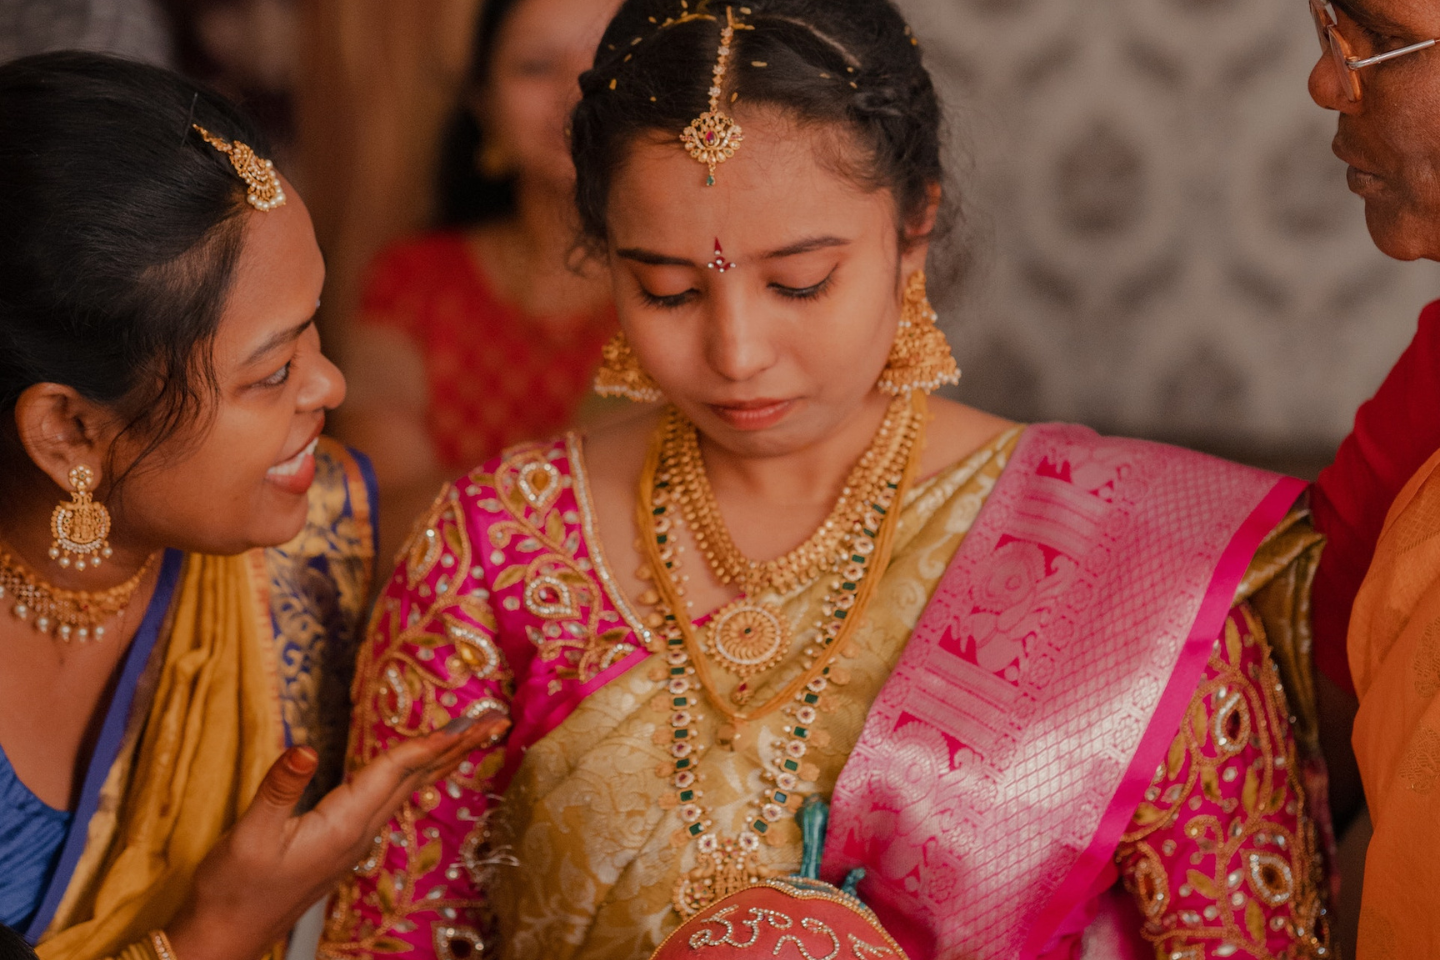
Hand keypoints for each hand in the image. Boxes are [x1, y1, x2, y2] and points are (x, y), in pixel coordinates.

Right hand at [165, 711, 508, 959]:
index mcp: (344, 824)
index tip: (470, 721)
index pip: (396, 771)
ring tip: (464, 739)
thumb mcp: (249, 834)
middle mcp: (358, 833)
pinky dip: (410, 779)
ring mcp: (353, 843)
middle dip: (454, 748)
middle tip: (492, 722)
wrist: (224, 938)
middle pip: (415, 779)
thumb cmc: (232, 889)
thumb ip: (279, 788)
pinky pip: (387, 804)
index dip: (430, 741)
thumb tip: (304, 748)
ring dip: (437, 761)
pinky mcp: (341, 849)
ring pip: (405, 791)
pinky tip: (415, 774)